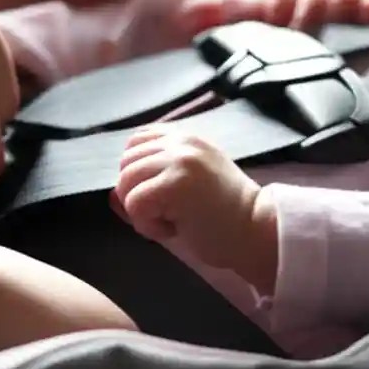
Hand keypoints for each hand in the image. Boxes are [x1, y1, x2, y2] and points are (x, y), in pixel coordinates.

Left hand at [113, 127, 276, 291]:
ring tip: (172, 221)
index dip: (136, 173)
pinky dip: (148, 226)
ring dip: (141, 212)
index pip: (135, 142)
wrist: (257, 232)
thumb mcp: (186, 185)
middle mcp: (182, 141)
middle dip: (136, 196)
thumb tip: (110, 194)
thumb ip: (151, 181)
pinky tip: (174, 229)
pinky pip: (135, 205)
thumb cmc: (223, 215)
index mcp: (185, 136)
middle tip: (168, 213)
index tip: (160, 195)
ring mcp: (180, 159)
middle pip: (125, 164)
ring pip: (125, 184)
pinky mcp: (176, 183)